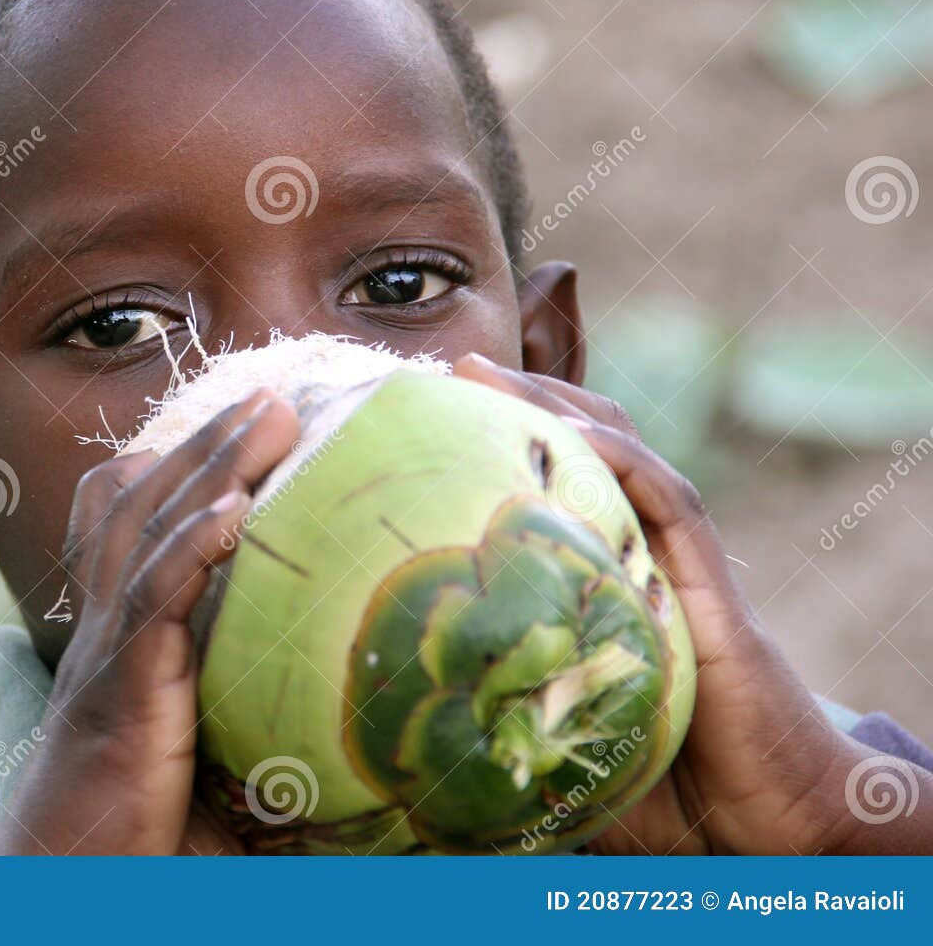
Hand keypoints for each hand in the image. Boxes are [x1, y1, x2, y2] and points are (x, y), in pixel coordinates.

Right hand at [0, 389, 298, 854]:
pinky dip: (189, 547)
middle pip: (140, 504)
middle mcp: (98, 632)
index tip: (240, 429)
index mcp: (113, 642)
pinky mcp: (118, 695)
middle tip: (273, 394)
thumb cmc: (128, 843)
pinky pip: (153, 604)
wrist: (59, 895)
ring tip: (271, 413)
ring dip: (211, 465)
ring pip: (148, 532)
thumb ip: (241, 712)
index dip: (173, 470)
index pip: (123, 529)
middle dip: (205, 442)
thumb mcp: (192, 759)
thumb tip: (329, 701)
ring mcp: (103, 657)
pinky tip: (233, 511)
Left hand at [454, 353, 932, 854]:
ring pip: (625, 456)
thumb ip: (507, 725)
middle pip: (587, 452)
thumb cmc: (669, 794)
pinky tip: (575, 429)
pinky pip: (671, 505)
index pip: (557, 491)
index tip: (438, 416)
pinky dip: (623, 457)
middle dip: (525, 400)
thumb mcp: (564, 746)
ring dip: (561, 405)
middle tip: (454, 368)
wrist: (777, 827)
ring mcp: (682, 567)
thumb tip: (418, 747)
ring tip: (491, 372)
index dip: (503, 447)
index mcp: (607, 583)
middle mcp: (645, 560)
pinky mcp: (714, 589)